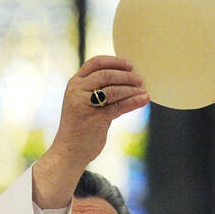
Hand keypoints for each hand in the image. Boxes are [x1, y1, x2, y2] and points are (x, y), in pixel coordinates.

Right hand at [34, 56, 148, 207]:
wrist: (69, 151)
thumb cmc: (80, 127)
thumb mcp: (83, 103)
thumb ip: (97, 91)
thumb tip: (124, 82)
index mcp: (74, 83)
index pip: (95, 63)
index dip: (114, 62)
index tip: (130, 65)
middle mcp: (77, 91)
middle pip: (106, 75)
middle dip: (126, 76)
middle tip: (140, 79)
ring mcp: (85, 104)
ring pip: (114, 90)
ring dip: (132, 89)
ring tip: (143, 90)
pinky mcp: (95, 118)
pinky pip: (119, 106)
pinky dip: (134, 102)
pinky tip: (144, 99)